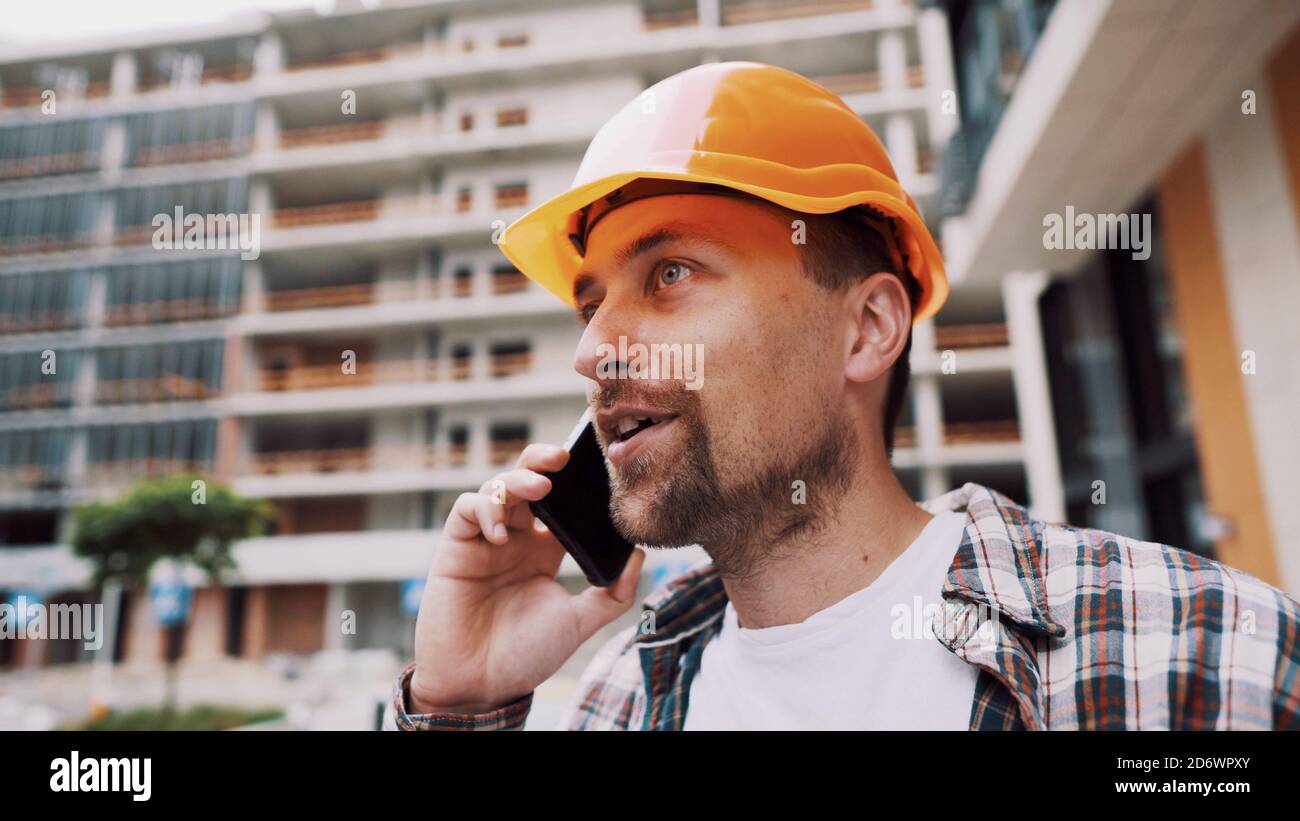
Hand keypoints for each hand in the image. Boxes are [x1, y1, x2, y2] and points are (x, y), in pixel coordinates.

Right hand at [408, 443, 644, 713]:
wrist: (478, 685)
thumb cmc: (525, 655)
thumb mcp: (578, 623)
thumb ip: (612, 593)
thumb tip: (639, 554)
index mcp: (544, 551)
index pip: (562, 503)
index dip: (574, 482)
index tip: (596, 468)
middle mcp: (515, 539)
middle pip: (528, 481)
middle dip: (543, 461)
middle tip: (563, 456)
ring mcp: (485, 540)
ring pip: (498, 486)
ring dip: (518, 479)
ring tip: (540, 488)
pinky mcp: (456, 547)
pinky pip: (466, 509)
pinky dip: (485, 510)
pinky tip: (501, 534)